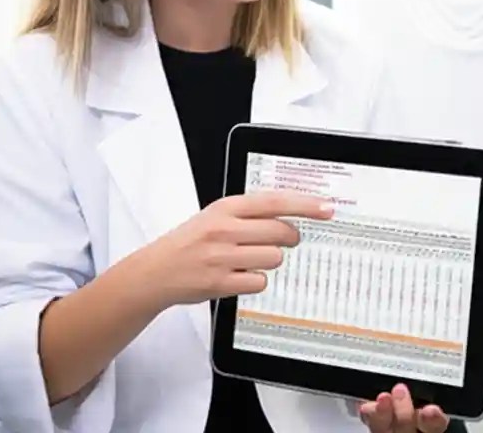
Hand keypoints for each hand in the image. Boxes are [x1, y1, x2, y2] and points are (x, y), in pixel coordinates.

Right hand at [139, 189, 334, 307]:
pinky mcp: (220, 282)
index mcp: (225, 208)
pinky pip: (260, 281)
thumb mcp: (216, 216)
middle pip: (280, 232)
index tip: (327, 209)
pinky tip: (239, 276)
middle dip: (290, 237)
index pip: (275, 201)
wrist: (156, 271)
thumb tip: (293, 213)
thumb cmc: (190, 242)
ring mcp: (222, 257)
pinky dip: (256, 280)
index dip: (305, 205)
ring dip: (270, 260)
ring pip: (274, 257)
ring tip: (249, 259)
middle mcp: (224, 229)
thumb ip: (250, 213)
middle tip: (286, 240)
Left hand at [358, 364, 482, 432]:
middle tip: (403, 391)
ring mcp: (389, 420)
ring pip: (385, 428)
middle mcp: (411, 421)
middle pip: (408, 428)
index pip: (436, 424)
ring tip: (383, 396)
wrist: (402, 372)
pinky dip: (368, 411)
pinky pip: (368, 419)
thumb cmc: (430, 377)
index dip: (434, 420)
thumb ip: (480, 373)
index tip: (432, 410)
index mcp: (433, 415)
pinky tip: (366, 402)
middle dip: (406, 415)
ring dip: (383, 414)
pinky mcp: (371, 413)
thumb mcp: (458, 373)